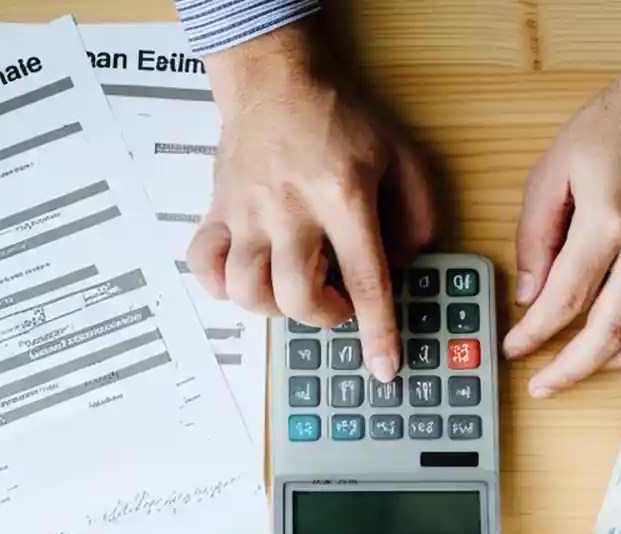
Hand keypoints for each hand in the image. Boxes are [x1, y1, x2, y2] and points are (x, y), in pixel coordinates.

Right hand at [187, 22, 435, 381]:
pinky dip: (220, 285)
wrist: (276, 78)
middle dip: (323, 315)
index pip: (364, 279)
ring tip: (293, 288)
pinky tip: (246, 277)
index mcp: (342, 196)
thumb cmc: (338, 116)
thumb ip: (416, 214)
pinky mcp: (218, 209)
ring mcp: (247, 211)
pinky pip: (203, 264)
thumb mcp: (400, 156)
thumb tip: (404, 265)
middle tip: (336, 301)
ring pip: (246, 290)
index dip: (377, 332)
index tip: (383, 369)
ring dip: (274, 306)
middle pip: (297, 295)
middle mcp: (290, 209)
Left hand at [504, 52, 620, 396]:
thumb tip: (529, 296)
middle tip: (543, 386)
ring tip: (585, 367)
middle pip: (612, 334)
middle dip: (572, 370)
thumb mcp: (553, 170)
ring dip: (618, 365)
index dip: (534, 336)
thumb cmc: (613, 126)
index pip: (565, 301)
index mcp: (609, 221)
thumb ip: (535, 236)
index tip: (513, 351)